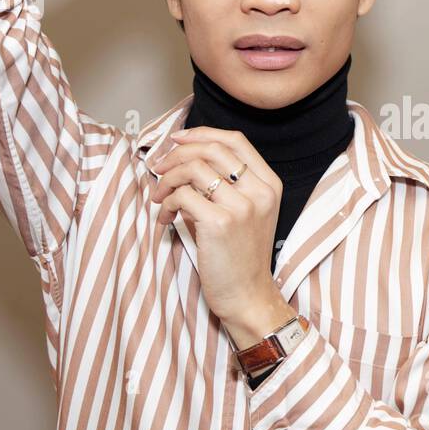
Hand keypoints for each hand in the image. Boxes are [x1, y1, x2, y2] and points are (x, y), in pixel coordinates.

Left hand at [148, 126, 284, 323]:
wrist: (247, 295)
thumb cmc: (240, 256)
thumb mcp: (247, 214)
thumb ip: (227, 184)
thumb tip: (182, 157)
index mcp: (269, 184)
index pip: (235, 140)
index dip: (201, 134)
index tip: (176, 141)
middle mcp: (259, 191)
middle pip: (212, 149)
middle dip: (176, 154)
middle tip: (158, 168)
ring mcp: (242, 207)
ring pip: (193, 168)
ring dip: (166, 179)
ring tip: (159, 198)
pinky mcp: (220, 223)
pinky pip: (182, 196)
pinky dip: (166, 203)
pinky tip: (165, 219)